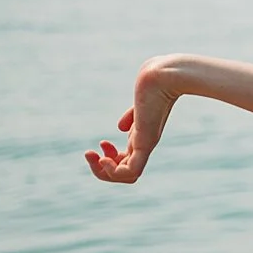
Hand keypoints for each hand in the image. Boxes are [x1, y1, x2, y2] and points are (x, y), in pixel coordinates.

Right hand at [85, 59, 178, 183]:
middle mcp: (144, 143)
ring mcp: (146, 144)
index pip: (127, 161)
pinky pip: (131, 172)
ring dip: (104, 173)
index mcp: (142, 136)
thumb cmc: (150, 84)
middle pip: (125, 173)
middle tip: (91, 154)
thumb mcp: (137, 104)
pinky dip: (114, 172)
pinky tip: (104, 159)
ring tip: (95, 158)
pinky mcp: (146, 142)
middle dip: (102, 169)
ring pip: (126, 176)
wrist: (161, 76)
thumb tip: (120, 128)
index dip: (110, 158)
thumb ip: (132, 116)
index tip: (103, 143)